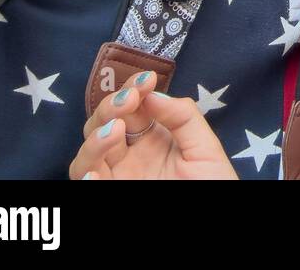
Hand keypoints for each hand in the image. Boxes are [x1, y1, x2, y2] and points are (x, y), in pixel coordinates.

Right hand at [69, 71, 237, 179]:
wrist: (214, 218)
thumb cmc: (213, 184)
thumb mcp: (205, 147)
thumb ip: (184, 118)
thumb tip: (154, 94)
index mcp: (152, 136)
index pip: (132, 106)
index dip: (133, 88)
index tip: (146, 80)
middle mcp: (129, 155)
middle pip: (102, 124)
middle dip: (110, 106)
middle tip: (129, 100)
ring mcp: (118, 176)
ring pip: (87, 155)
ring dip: (95, 140)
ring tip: (114, 132)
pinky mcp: (110, 195)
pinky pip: (86, 184)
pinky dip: (86, 177)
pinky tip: (95, 174)